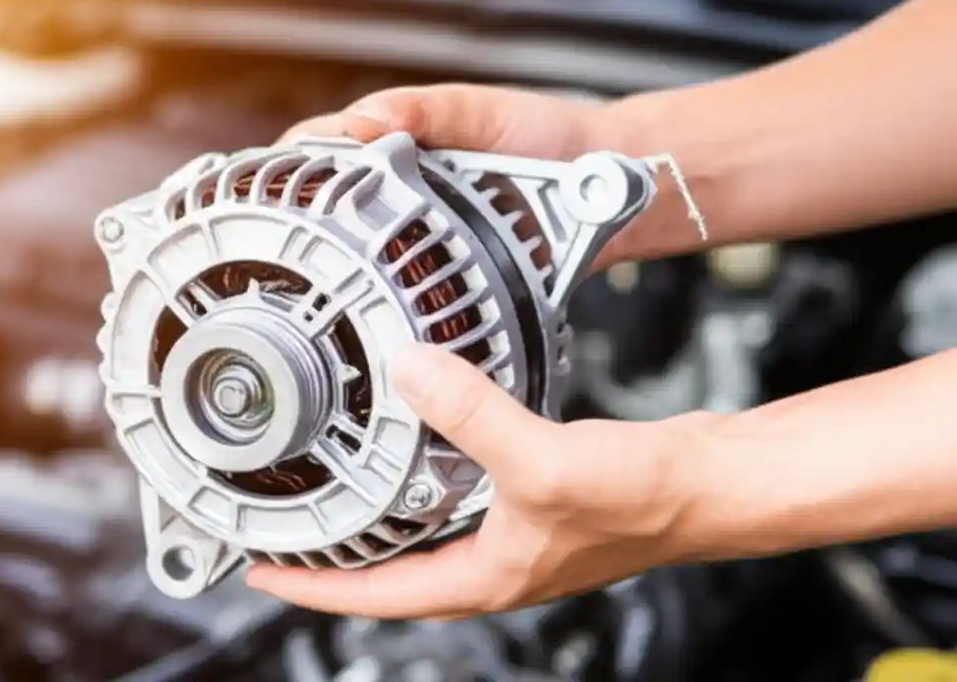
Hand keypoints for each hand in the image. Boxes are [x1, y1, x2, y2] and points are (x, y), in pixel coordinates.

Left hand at [245, 342, 711, 618]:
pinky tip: (424, 443)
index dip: (312, 587)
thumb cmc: (644, 502)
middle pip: (392, 574)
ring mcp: (516, 534)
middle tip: (289, 536)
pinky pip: (462, 492)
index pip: (373, 596)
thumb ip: (470, 414)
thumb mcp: (541, 461)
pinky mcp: (536, 498)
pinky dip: (429, 473)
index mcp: (484, 577)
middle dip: (336, 560)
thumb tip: (409, 372)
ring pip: (426, 533)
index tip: (261, 571)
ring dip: (380, 518)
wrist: (709, 485)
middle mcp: (495, 564)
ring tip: (337, 492)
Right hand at [279, 83, 668, 268]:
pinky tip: (376, 306)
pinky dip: (391, 294)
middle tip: (276, 250)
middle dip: (303, 228)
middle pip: (337, 208)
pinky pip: (414, 284)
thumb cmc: (553, 139)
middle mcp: (411, 187)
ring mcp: (433, 229)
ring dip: (343, 266)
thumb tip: (363, 125)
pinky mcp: (460, 268)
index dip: (290, 171)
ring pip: (370, 251)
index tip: (263, 193)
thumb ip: (424, 114)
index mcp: (404, 141)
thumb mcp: (481, 114)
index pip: (327, 151)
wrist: (615, 186)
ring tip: (312, 283)